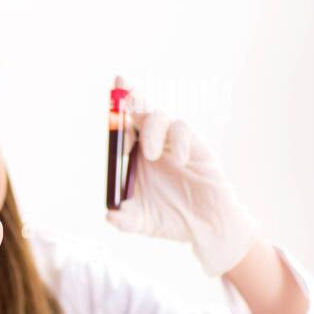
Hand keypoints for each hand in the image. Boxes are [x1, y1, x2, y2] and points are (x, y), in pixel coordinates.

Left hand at [105, 79, 258, 276]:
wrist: (205, 227)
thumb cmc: (171, 218)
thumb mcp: (141, 222)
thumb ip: (124, 219)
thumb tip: (110, 215)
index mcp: (134, 156)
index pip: (121, 127)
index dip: (114, 110)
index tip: (108, 98)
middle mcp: (153, 143)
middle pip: (139, 111)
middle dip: (129, 95)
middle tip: (121, 86)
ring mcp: (174, 143)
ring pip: (161, 116)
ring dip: (150, 129)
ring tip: (150, 155)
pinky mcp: (196, 146)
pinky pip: (184, 130)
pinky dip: (178, 141)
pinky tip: (179, 159)